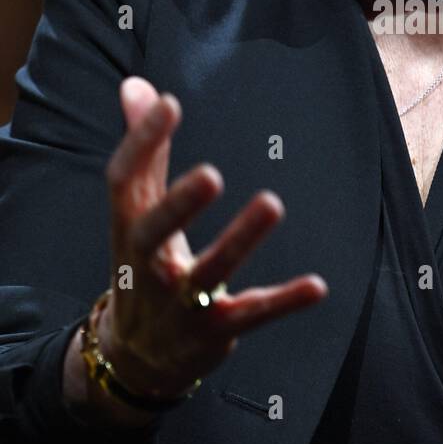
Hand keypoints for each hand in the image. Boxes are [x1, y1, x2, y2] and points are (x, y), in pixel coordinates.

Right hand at [97, 75, 326, 401]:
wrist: (138, 357)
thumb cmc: (145, 265)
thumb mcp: (136, 212)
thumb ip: (145, 150)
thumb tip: (137, 85)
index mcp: (128, 227)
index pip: (123, 181)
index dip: (141, 142)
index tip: (169, 103)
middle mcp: (148, 265)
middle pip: (154, 234)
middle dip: (179, 206)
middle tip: (212, 173)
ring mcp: (180, 302)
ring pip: (210, 272)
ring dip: (241, 241)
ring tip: (272, 203)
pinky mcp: (215, 330)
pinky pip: (251, 314)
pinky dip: (284, 302)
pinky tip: (317, 286)